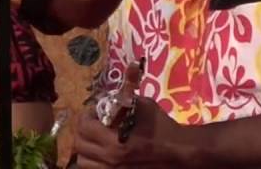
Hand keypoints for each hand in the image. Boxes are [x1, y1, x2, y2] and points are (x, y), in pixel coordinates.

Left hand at [74, 63, 193, 167]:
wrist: (181, 152)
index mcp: (114, 141)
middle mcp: (110, 160)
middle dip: (83, 132)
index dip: (86, 116)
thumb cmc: (163, 128)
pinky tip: (103, 155)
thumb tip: (105, 97)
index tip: (94, 112)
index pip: (84, 127)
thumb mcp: (143, 106)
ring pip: (83, 162)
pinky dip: (95, 162)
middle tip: (92, 125)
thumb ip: (121, 100)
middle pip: (79, 145)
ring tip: (95, 142)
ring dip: (86, 149)